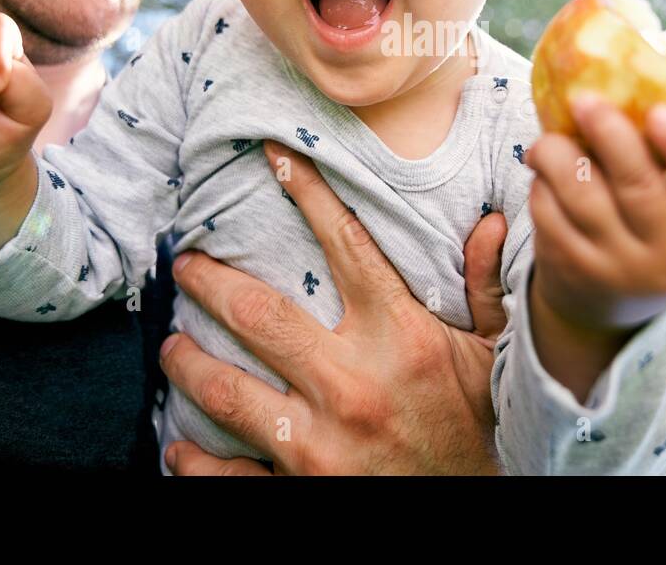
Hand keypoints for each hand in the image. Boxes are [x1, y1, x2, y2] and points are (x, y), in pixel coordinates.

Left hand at [160, 139, 509, 475]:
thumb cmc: (477, 430)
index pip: (346, 247)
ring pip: (226, 389)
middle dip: (210, 281)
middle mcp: (351, 384)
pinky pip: (226, 476)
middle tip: (185, 263)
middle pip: (257, 315)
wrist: (478, 508)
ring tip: (173, 345)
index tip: (273, 156)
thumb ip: (484, 290)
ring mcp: (319, 442)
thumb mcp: (492, 358)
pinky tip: (177, 446)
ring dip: (187, 362)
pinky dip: (192, 461)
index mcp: (399, 339)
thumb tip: (488, 222)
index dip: (308, 193)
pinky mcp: (299, 489)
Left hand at [524, 95, 665, 335]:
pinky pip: (549, 216)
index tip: (660, 110)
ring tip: (548, 139)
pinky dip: (542, 185)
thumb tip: (639, 84)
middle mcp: (662, 258)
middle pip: (638, 190)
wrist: (605, 312)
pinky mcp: (569, 271)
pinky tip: (542, 172)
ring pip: (583, 201)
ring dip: (560, 158)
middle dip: (611, 138)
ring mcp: (614, 269)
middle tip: (585, 99)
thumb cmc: (648, 235)